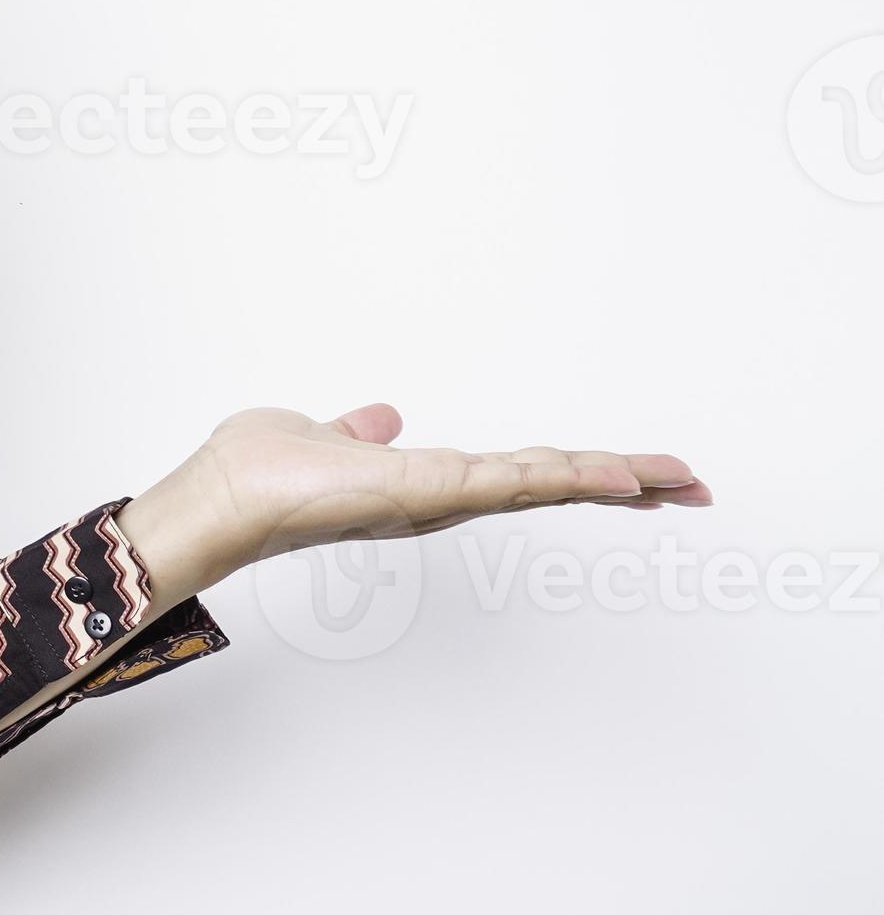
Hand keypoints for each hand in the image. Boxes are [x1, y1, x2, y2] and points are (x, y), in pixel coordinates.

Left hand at [119, 403, 711, 597]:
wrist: (220, 498)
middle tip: (695, 485)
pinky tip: (617, 478)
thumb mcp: (320, 438)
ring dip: (615, 478)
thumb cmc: (256, 475)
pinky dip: (566, 478)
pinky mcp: (426, 492)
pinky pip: (510, 481)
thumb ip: (355, 433)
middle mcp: (443, 496)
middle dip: (626, 483)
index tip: (641, 475)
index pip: (522, 472)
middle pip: (552, 482)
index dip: (582, 471)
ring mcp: (440, 497)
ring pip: (545, 481)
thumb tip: (379, 416)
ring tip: (681, 479)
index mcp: (427, 481)